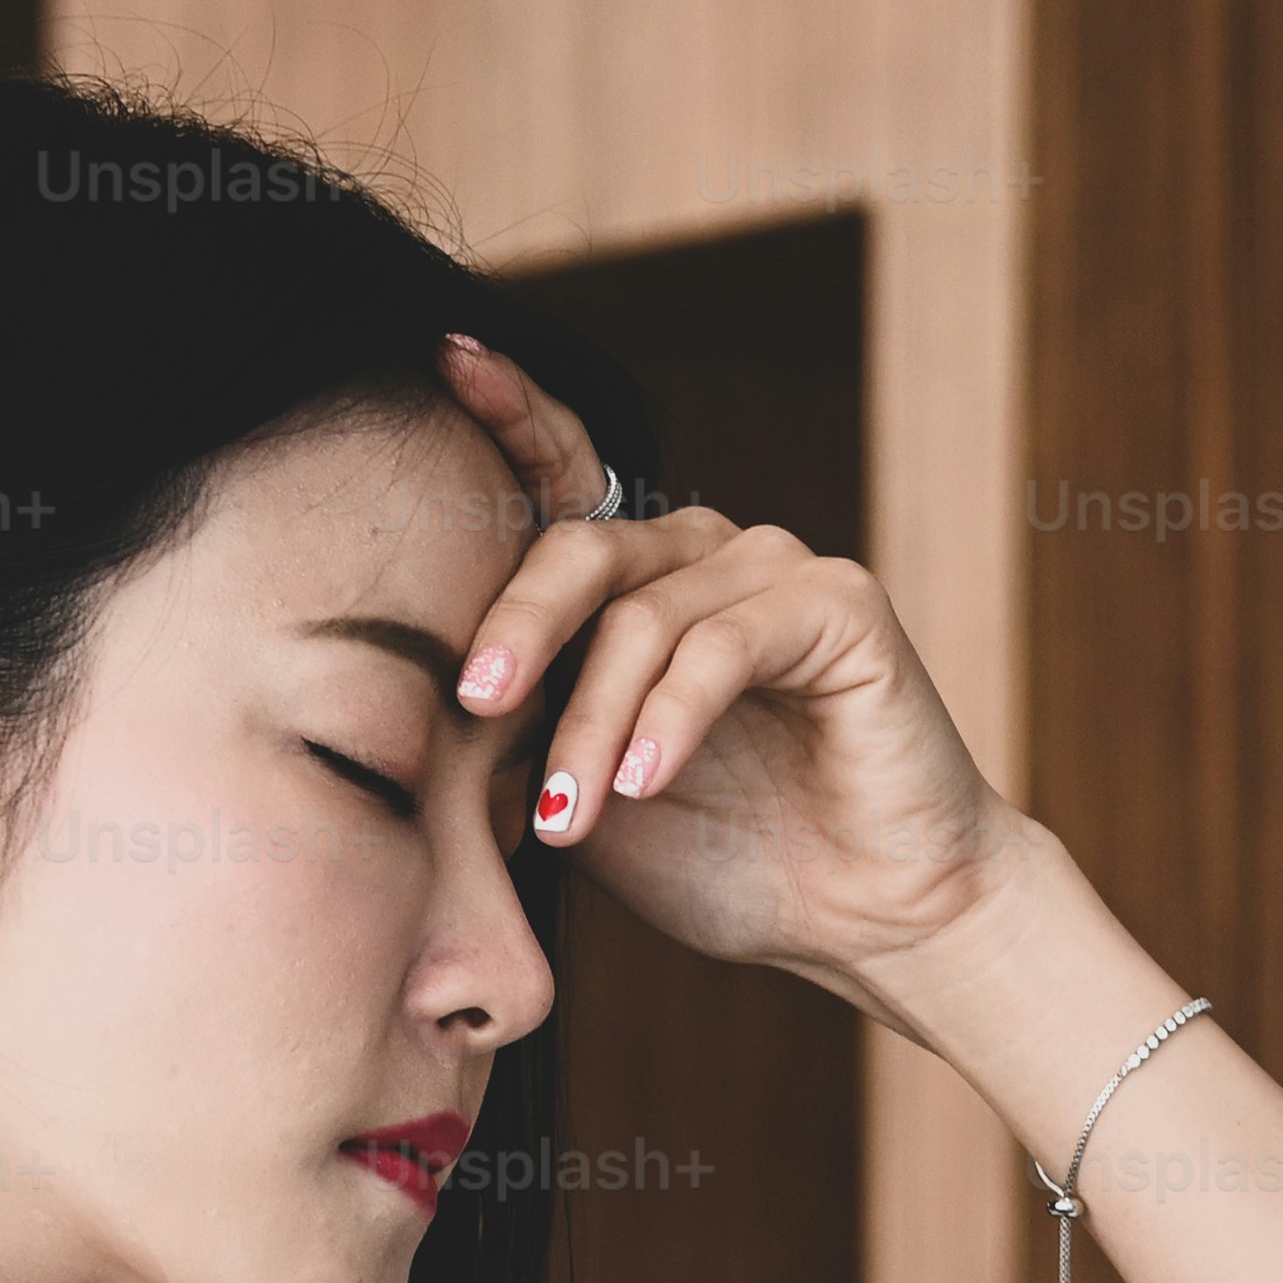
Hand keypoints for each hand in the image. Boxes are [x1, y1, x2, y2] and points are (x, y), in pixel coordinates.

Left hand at [430, 332, 1031, 996]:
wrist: (859, 925)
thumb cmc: (724, 861)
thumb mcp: (585, 793)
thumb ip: (524, 732)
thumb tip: (423, 700)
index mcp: (639, 583)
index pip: (562, 483)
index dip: (510, 413)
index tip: (445, 358)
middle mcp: (705, 555)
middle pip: (581, 548)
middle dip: (517, 628)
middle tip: (473, 706)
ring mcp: (775, 570)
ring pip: (644, 615)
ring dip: (593, 721)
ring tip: (571, 813)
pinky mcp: (839, 606)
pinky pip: (723, 644)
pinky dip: (672, 716)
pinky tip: (645, 781)